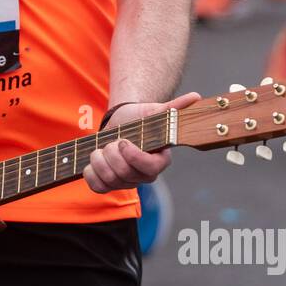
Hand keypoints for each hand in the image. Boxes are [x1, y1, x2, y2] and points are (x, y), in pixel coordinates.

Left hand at [84, 91, 201, 194]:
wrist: (120, 124)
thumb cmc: (140, 119)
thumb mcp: (155, 111)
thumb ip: (174, 107)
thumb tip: (196, 97)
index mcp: (159, 161)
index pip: (149, 169)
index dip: (133, 157)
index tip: (122, 141)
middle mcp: (144, 176)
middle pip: (125, 174)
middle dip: (111, 153)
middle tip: (111, 141)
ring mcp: (127, 183)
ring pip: (109, 181)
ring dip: (99, 160)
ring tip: (100, 147)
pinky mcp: (109, 185)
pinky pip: (97, 188)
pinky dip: (90, 173)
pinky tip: (92, 159)